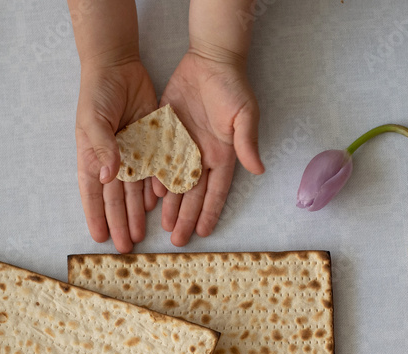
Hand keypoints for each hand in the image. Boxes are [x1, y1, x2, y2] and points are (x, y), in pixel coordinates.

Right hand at [75, 59, 159, 252]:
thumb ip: (101, 147)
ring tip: (140, 235)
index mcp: (92, 157)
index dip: (96, 216)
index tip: (99, 238)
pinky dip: (153, 190)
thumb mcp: (93, 119)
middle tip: (125, 247)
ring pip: (134, 191)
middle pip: (116, 199)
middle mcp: (111, 161)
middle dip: (119, 223)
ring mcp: (131, 154)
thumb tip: (107, 177)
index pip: (93, 194)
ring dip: (136, 213)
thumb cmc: (97, 92)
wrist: (118, 66)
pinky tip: (155, 207)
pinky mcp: (149, 145)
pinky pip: (152, 173)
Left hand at [155, 50, 262, 245]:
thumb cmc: (232, 86)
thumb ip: (247, 142)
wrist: (210, 59)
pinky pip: (159, 162)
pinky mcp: (166, 134)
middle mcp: (202, 156)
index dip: (209, 212)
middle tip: (177, 240)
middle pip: (193, 194)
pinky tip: (149, 196)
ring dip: (171, 205)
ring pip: (175, 183)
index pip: (215, 191)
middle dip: (186, 217)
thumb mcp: (244, 114)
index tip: (203, 233)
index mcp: (222, 156)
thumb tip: (258, 169)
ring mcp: (183, 147)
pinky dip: (155, 179)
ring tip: (164, 226)